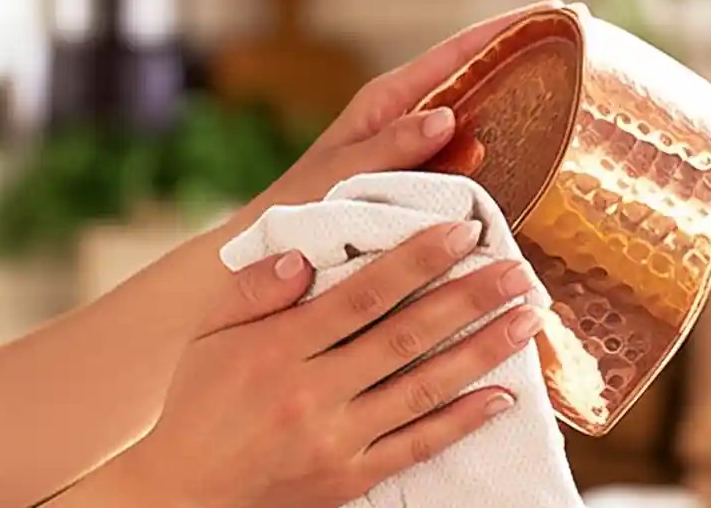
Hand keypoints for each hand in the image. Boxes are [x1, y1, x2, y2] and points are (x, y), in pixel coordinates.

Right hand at [56, 222, 544, 507]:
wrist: (182, 496)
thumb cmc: (196, 405)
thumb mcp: (205, 336)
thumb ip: (252, 290)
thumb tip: (301, 256)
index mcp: (279, 348)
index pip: (363, 294)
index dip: (418, 259)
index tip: (464, 230)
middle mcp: (314, 392)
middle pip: (407, 335)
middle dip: (470, 298)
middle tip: (519, 269)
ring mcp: (338, 437)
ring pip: (425, 387)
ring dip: (483, 350)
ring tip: (528, 317)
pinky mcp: (354, 474)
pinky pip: (419, 444)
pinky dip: (465, 419)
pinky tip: (504, 393)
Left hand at [218, 0, 562, 238]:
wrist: (278, 258)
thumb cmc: (296, 210)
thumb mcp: (340, 173)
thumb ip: (389, 146)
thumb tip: (447, 116)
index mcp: (388, 101)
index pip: (458, 52)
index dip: (507, 29)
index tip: (557, 10)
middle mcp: (411, 119)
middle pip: (478, 76)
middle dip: (526, 58)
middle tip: (582, 45)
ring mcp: (422, 151)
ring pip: (483, 116)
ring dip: (522, 103)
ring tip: (576, 92)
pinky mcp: (429, 183)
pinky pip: (477, 158)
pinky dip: (508, 151)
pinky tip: (541, 159)